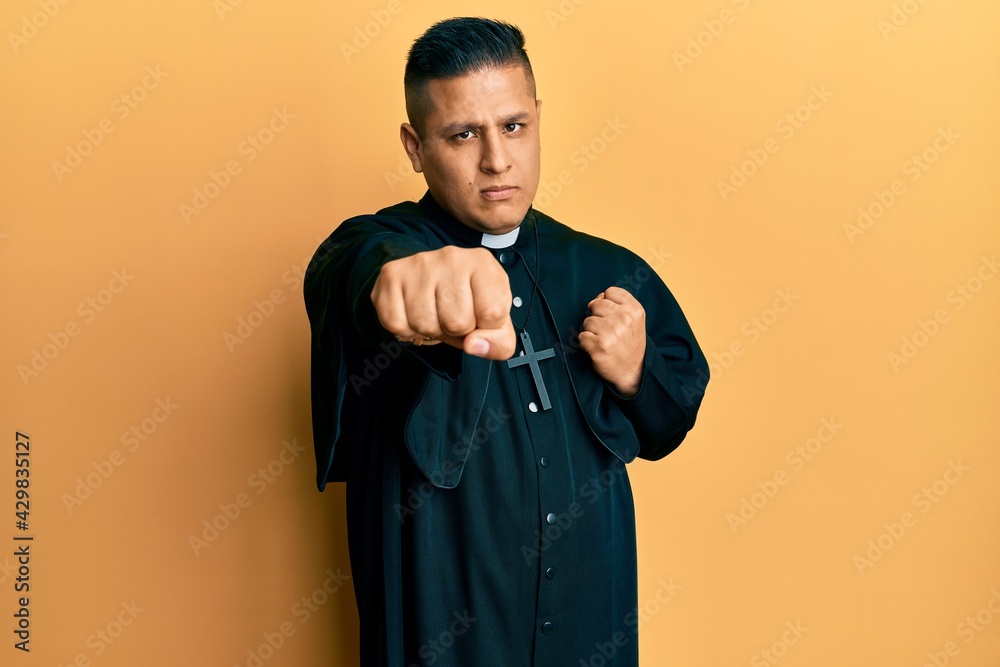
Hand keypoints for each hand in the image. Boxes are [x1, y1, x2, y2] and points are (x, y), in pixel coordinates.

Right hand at [370, 246, 516, 359]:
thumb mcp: (495, 321)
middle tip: (451, 315)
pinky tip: (413, 311)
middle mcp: (452, 257)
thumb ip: (499, 342)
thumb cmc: (466, 300)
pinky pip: (396, 323)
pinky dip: (405, 328)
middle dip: (455, 331)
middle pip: (457, 322)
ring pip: (425, 324)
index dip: (485, 328)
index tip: (479, 316)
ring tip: (434, 312)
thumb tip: (473, 345)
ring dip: (430, 330)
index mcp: (483, 263)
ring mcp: (419, 264)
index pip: (493, 314)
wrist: (431, 278)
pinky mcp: (392, 274)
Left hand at [578, 286, 645, 396]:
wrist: (634, 372)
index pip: (610, 292)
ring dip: (592, 331)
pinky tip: (598, 349)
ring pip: (587, 321)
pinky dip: (586, 343)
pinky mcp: (599, 345)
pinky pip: (582, 336)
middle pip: (596, 304)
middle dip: (597, 317)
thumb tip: (596, 299)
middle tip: (607, 331)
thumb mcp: (634, 319)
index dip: (606, 302)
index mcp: (634, 310)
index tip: (611, 315)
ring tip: (604, 341)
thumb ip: (618, 304)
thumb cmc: (630, 343)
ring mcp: (612, 332)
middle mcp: (624, 318)